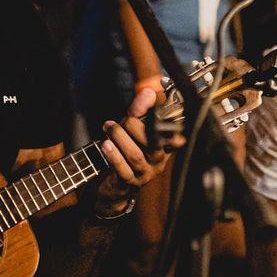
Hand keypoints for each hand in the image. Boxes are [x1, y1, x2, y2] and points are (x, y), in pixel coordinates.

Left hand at [95, 88, 174, 205]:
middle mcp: (158, 161)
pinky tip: (106, 145)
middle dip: (133, 126)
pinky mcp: (129, 184)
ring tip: (108, 128)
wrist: (114, 182)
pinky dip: (114, 156)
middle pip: (152, 143)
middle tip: (118, 120)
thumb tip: (148, 92)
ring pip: (136, 156)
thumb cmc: (126, 150)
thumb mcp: (132, 127)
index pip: (170, 133)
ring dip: (120, 138)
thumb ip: (140, 110)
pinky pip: (123, 171)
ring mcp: (145, 174)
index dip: (165, 123)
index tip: (157, 110)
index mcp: (164, 145)